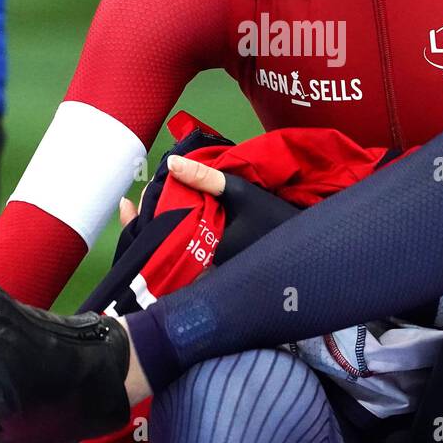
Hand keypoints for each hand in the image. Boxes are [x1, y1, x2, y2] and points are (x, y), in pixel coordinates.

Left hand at [119, 154, 298, 263]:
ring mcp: (210, 279)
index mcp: (205, 256)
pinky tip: (170, 227)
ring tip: (147, 214)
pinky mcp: (217, 279)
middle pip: (160, 255)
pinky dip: (175, 245)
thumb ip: (207, 179)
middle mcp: (204, 274)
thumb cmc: (276, 219)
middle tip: (133, 206)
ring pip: (172, 259)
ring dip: (159, 238)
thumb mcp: (242, 193)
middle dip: (145, 231)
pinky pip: (185, 263)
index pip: (160, 244)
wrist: (310, 251)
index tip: (131, 205)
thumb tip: (170, 163)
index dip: (140, 226)